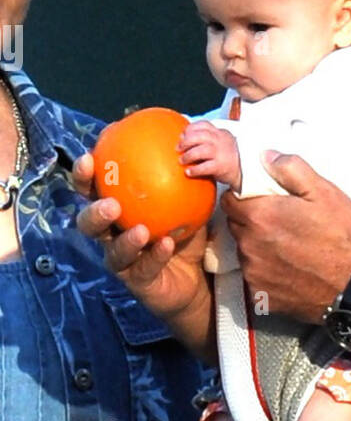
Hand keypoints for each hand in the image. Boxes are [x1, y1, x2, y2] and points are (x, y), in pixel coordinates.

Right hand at [72, 151, 213, 336]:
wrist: (195, 277)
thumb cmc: (183, 232)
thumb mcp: (186, 201)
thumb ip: (182, 176)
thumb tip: (189, 138)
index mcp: (116, 211)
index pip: (93, 191)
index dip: (85, 176)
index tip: (89, 157)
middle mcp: (111, 235)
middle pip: (89, 223)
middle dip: (94, 211)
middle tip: (110, 202)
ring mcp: (122, 261)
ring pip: (112, 251)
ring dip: (125, 240)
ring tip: (140, 229)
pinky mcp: (137, 282)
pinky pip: (144, 268)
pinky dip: (155, 255)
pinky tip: (167, 245)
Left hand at [178, 121, 241, 190]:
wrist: (245, 170)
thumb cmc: (228, 156)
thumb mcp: (221, 142)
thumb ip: (207, 138)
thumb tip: (183, 139)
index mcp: (220, 133)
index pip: (203, 125)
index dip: (190, 129)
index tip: (182, 135)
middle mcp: (220, 140)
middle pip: (199, 136)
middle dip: (186, 141)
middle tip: (178, 148)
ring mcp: (221, 153)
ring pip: (201, 150)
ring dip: (188, 155)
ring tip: (182, 160)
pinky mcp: (221, 166)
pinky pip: (205, 167)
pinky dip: (195, 169)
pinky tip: (189, 172)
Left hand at [221, 152, 350, 322]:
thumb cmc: (343, 239)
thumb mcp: (325, 193)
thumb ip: (292, 169)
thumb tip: (267, 157)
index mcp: (260, 215)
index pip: (229, 199)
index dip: (245, 197)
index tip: (262, 199)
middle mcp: (249, 244)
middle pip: (236, 225)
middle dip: (252, 220)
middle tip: (282, 222)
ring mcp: (253, 271)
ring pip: (245, 251)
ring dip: (259, 246)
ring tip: (290, 246)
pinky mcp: (260, 294)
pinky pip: (255, 276)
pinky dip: (267, 271)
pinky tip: (291, 268)